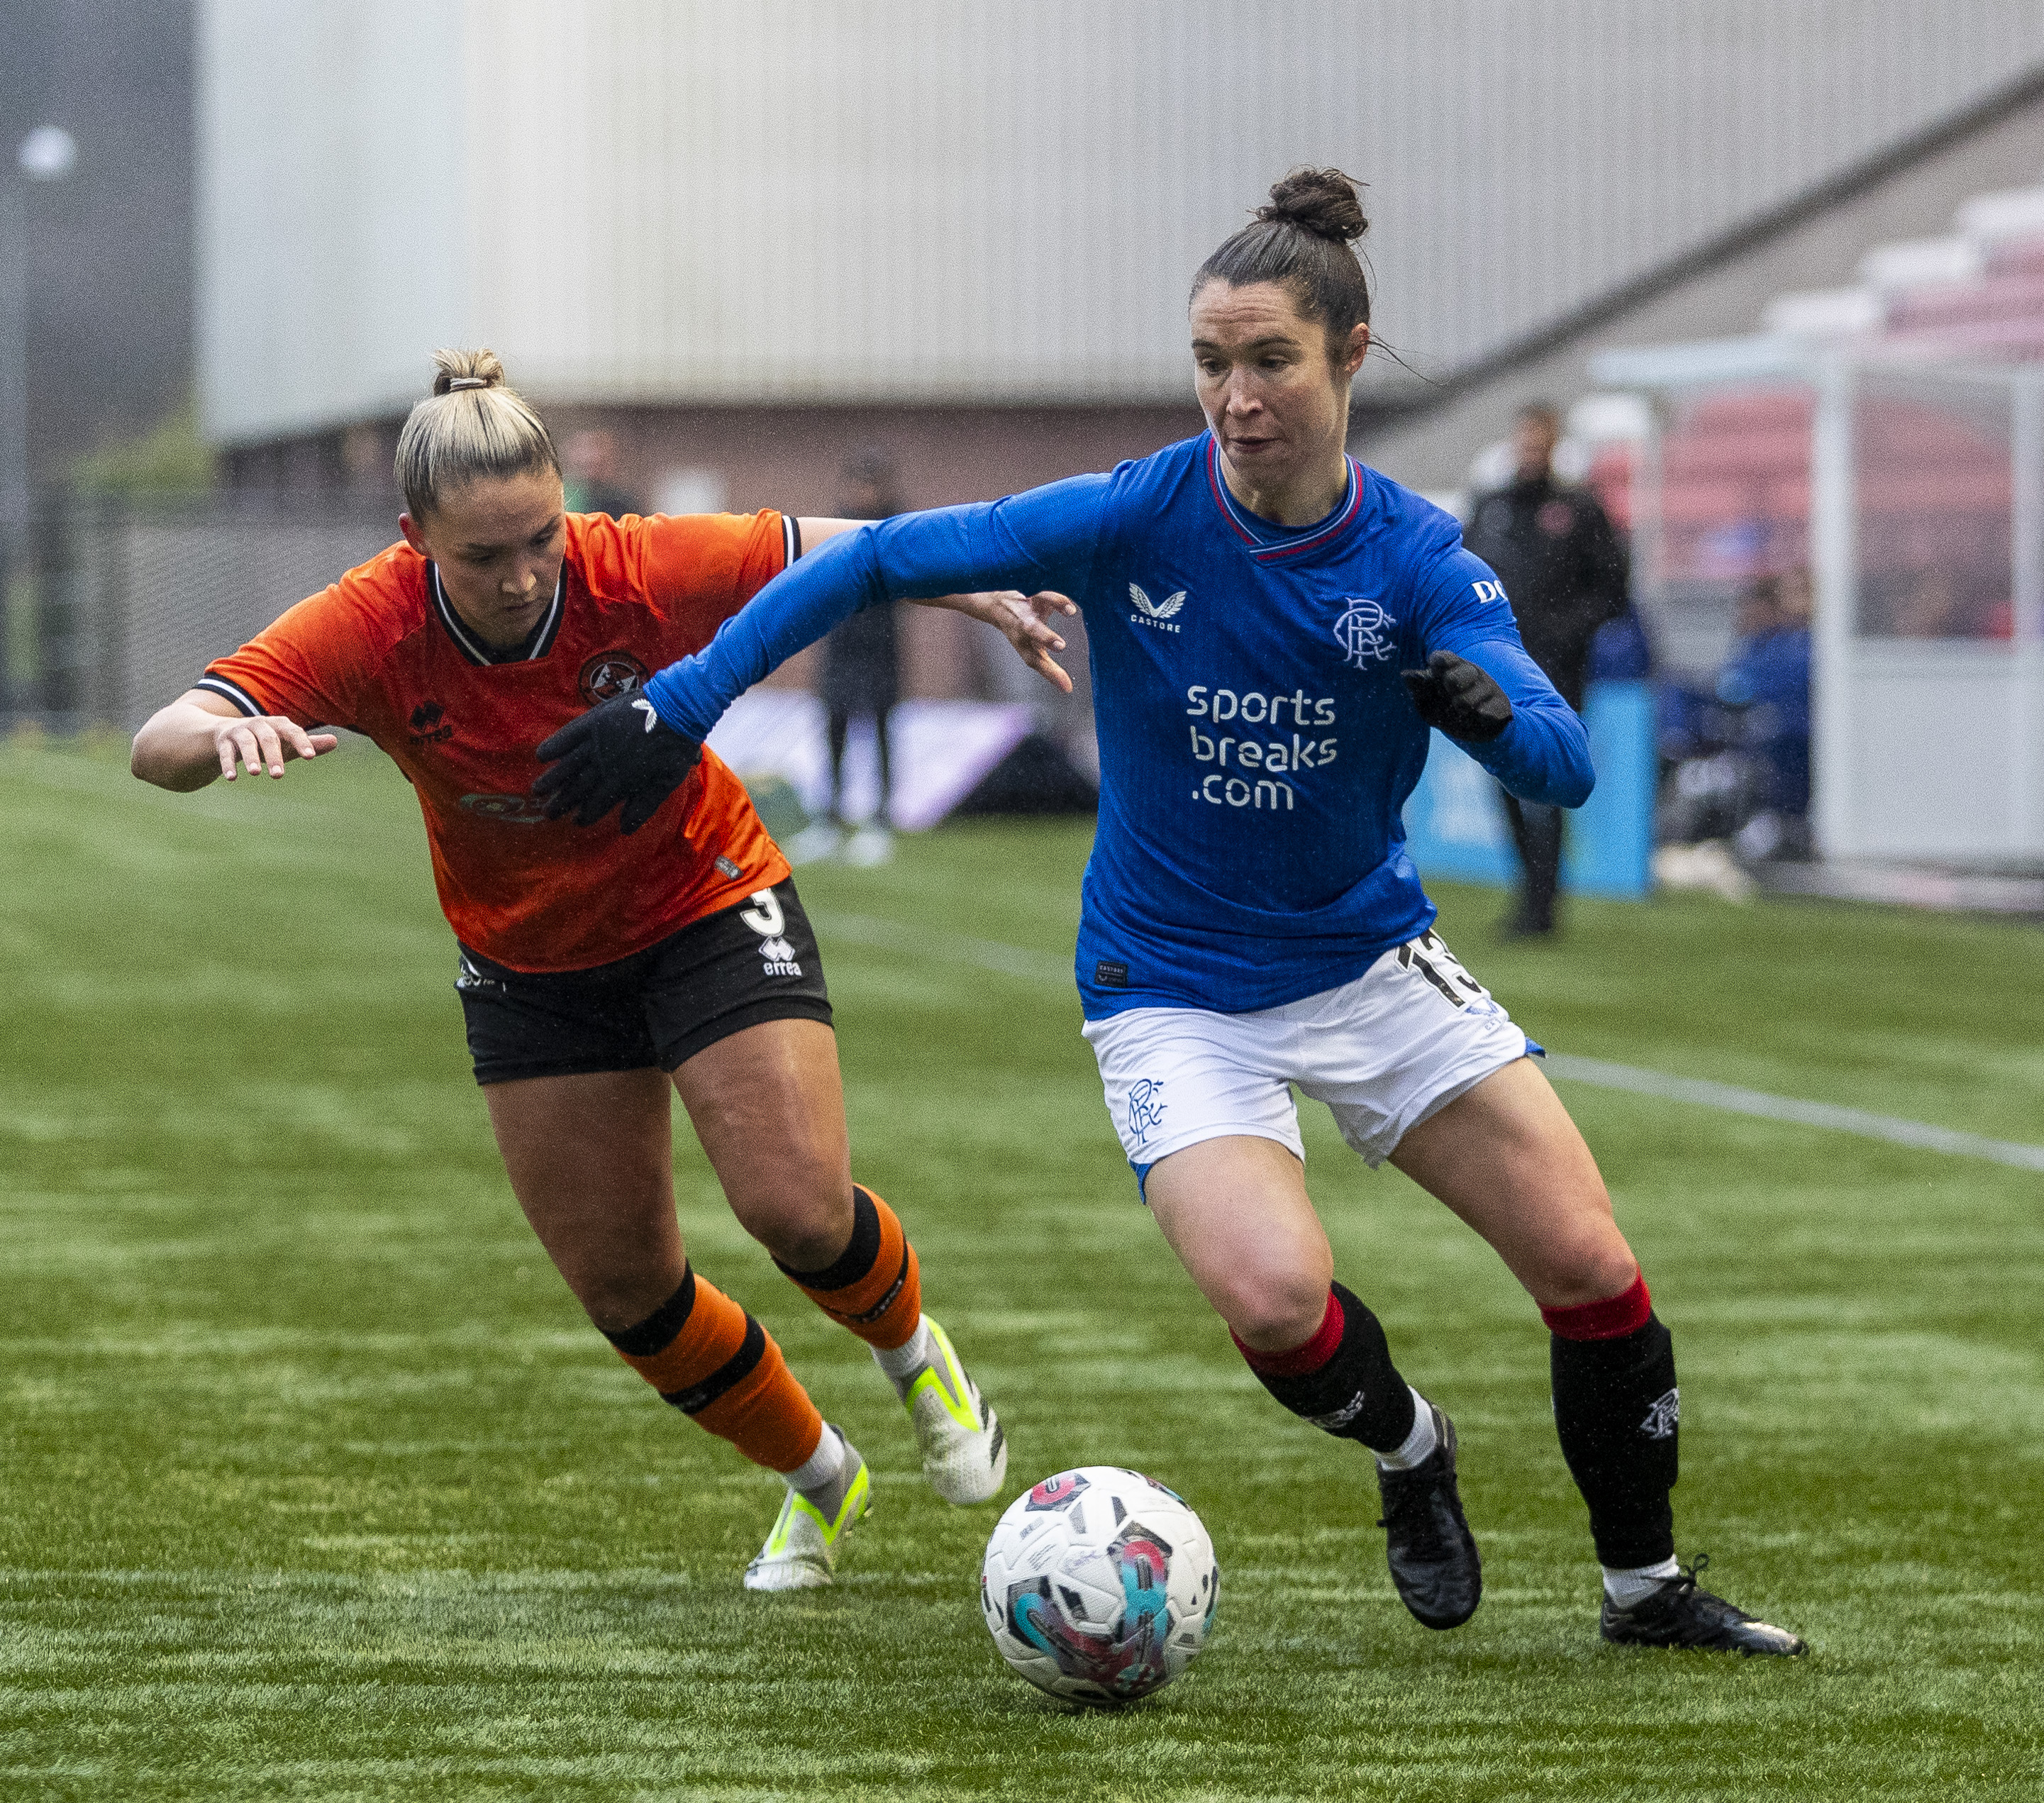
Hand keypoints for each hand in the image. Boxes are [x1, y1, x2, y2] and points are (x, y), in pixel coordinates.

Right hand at [211, 713, 336, 780]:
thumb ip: (310, 744)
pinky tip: (232, 778)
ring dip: (250, 758)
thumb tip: (335, 741)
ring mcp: (240, 731)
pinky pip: (226, 752)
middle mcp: (259, 724)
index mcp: (279, 725)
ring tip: (256, 773)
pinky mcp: (224, 741)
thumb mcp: (288, 742)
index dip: (302, 742)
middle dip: (274, 756)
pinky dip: (228, 764)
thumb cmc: (268, 740)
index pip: (293, 731)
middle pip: (268, 738)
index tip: (310, 756)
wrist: (229, 732)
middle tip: (279, 775)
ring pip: (246, 743)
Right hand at [533, 693, 702, 832]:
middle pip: (580, 787)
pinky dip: (555, 745)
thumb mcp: (666, 782)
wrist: (677, 709)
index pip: (598, 802)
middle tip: (549, 814)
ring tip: (537, 791)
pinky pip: (569, 735)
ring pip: (570, 765)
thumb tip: (624, 829)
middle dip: (564, 802)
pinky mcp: (594, 721)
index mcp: (623, 780)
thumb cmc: (675, 747)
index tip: (577, 822)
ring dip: (553, 779)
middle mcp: (605, 764)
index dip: (587, 814)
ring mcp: (598, 742)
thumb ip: (644, 806)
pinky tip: (540, 756)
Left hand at [933, 590, 1077, 693]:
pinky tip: (1073, 580)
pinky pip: (1045, 579)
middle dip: (1045, 637)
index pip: (1034, 657)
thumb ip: (1050, 671)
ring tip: (1070, 610)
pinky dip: (1055, 580)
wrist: (996, 602)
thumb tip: (1068, 690)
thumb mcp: (1032, 653)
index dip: (1049, 668)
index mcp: (1023, 640)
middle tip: (1060, 646)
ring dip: (1055, 602)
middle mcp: (1024, 621)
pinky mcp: (1034, 582)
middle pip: (1033, 629)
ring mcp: (1028, 600)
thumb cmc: (1020, 633)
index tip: (1065, 674)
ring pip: (1040, 598)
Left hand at [1400, 650, 1512, 742]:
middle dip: (1453, 683)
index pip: (1444, 658)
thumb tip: (1405, 675)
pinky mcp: (1501, 705)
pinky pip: (1490, 710)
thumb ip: (1419, 688)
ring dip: (1464, 705)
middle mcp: (1471, 673)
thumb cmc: (1446, 709)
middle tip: (1451, 691)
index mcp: (1451, 668)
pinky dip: (1482, 715)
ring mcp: (1488, 688)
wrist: (1475, 730)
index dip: (1440, 661)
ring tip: (1461, 710)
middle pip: (1462, 673)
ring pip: (1474, 694)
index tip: (1435, 667)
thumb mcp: (1427, 702)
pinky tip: (1479, 715)